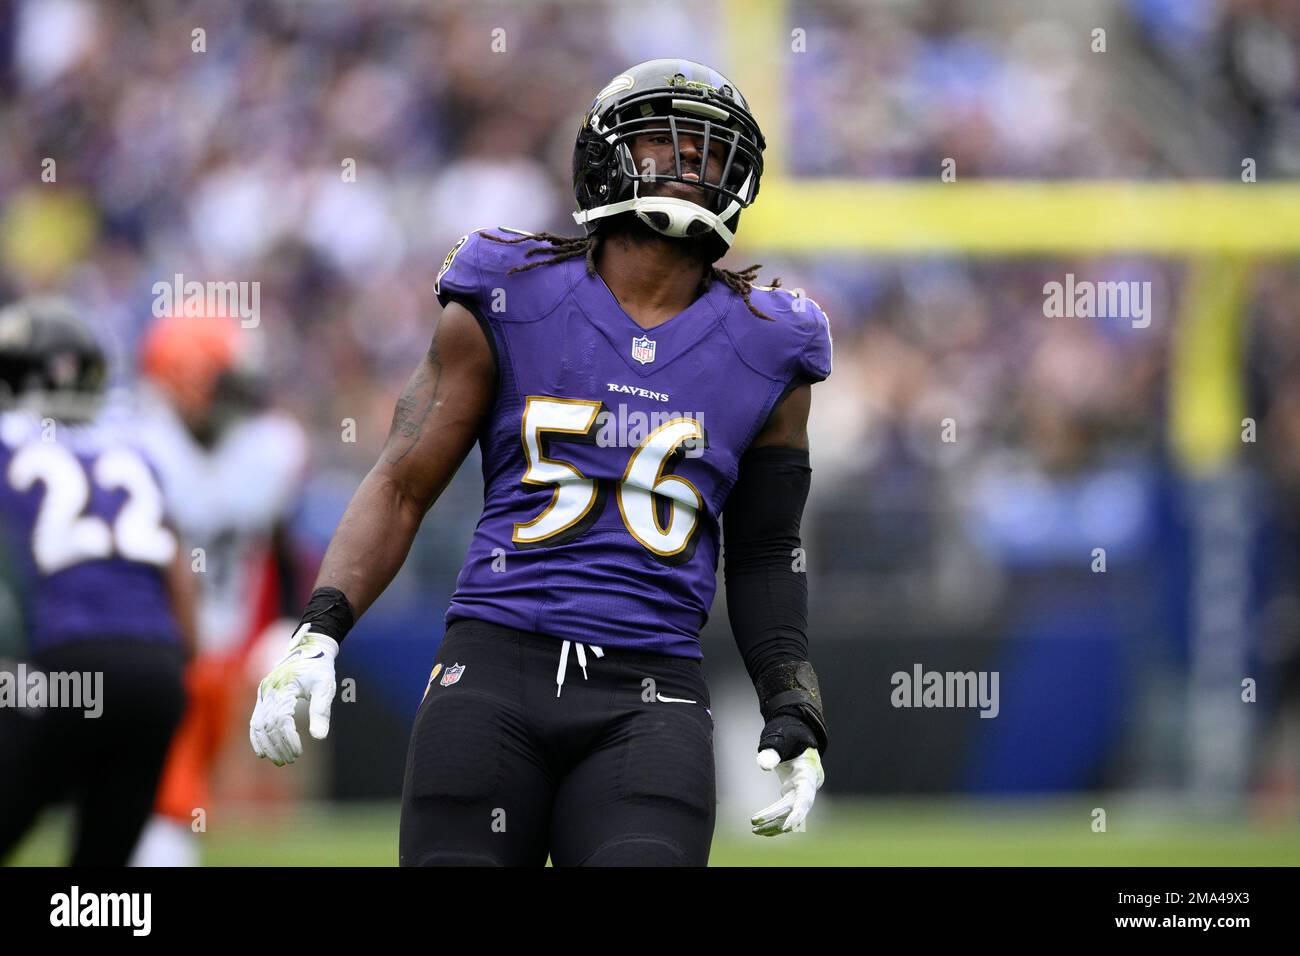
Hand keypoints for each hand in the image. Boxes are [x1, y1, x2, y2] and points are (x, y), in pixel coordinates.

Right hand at [249, 624, 338, 765]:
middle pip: (267, 725)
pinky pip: (254, 720)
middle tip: (290, 759)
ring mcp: (263, 693)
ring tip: (280, 760)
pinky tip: (263, 751)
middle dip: (278, 745)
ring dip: (267, 744)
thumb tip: (319, 737)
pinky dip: (257, 737)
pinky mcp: (263, 696)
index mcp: (284, 687)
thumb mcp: (325, 687)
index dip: (288, 738)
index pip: (281, 719)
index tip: (298, 752)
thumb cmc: (319, 668)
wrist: (309, 648)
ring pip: (258, 725)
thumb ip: (321, 711)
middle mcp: (269, 690)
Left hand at [751, 714, 824, 835]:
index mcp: (808, 776)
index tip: (787, 829)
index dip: (797, 815)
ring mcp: (799, 796)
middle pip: (791, 809)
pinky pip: (784, 816)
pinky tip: (760, 831)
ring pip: (787, 816)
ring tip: (754, 831)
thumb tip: (764, 766)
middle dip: (774, 818)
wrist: (801, 746)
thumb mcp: (783, 742)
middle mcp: (806, 790)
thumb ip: (773, 751)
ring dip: (772, 826)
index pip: (804, 800)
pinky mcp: (792, 800)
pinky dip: (773, 824)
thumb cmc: (792, 743)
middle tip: (754, 824)